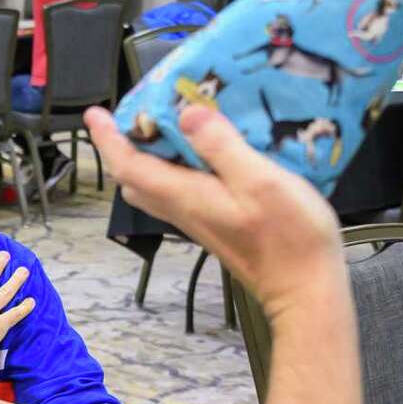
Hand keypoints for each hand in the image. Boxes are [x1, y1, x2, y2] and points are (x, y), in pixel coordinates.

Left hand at [85, 105, 344, 320]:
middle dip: (125, 147)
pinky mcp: (217, 226)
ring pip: (156, 189)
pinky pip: (180, 194)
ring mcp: (200, 221)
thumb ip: (222, 146)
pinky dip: (176, 169)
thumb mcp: (260, 182)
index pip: (129, 166)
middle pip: (136, 179)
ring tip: (164, 127)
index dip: (109, 138)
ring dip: (150, 158)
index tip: (97, 113)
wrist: (305, 290)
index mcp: (188, 196)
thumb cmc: (290, 240)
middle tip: (131, 115)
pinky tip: (203, 154)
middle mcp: (186, 211)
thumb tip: (188, 113)